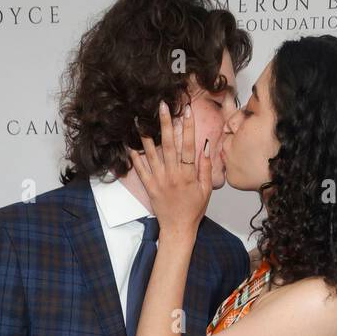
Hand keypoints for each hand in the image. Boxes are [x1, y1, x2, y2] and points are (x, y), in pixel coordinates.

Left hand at [129, 99, 212, 235]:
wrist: (178, 229)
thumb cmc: (194, 210)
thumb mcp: (206, 190)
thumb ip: (206, 167)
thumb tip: (205, 146)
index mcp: (188, 175)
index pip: (188, 146)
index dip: (188, 127)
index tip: (186, 111)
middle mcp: (172, 175)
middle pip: (168, 145)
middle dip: (166, 123)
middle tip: (162, 106)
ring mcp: (159, 180)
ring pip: (152, 154)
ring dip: (146, 135)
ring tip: (141, 119)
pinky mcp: (150, 187)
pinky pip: (141, 170)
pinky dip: (135, 157)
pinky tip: (130, 144)